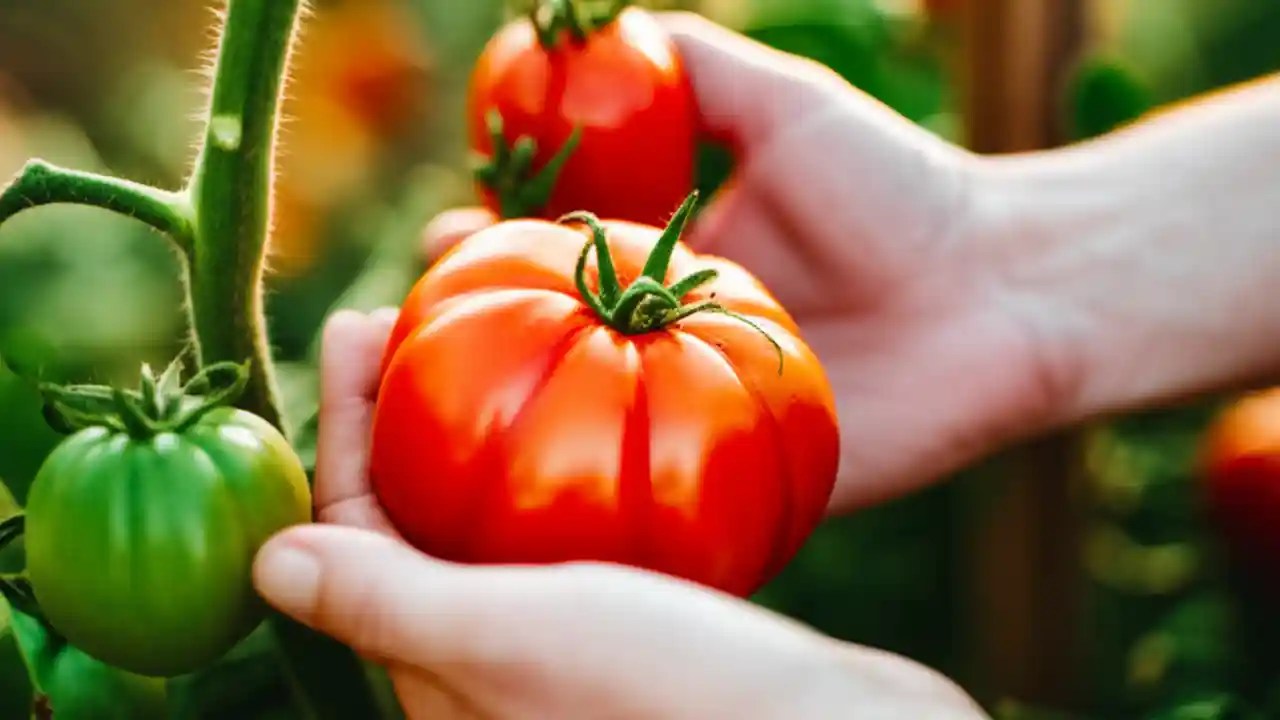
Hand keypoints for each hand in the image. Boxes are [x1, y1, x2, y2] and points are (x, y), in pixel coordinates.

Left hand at [252, 310, 987, 719]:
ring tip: (495, 325)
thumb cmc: (668, 699)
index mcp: (441, 674)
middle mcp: (492, 659)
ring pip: (500, 506)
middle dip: (407, 406)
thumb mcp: (509, 637)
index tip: (358, 318)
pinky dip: (574, 445)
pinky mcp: (636, 615)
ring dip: (487, 417)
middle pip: (421, 509)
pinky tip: (605, 386)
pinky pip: (578, 514)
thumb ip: (385, 600)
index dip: (344, 422)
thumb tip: (268, 561)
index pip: (356, 531)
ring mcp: (566, 636)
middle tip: (413, 305)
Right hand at [423, 13, 1063, 513]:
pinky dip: (592, 514)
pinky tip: (526, 510)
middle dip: (474, 339)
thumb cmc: (903, 188)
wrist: (1008, 289)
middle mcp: (667, 341)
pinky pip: (658, 508)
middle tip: (421, 326)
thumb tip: (607, 27)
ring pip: (583, 433)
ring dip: (509, 431)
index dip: (490, 246)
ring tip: (447, 411)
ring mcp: (698, 420)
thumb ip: (699, 65)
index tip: (445, 234)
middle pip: (551, 346)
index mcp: (668, 260)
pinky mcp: (742, 487)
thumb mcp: (786, 104)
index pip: (553, 254)